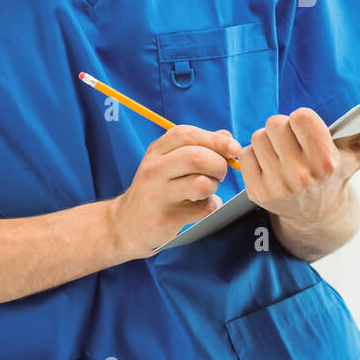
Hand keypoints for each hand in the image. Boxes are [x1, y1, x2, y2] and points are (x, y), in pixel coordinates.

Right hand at [110, 125, 239, 258]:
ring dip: (214, 186)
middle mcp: (154, 170)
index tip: (233, 148)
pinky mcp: (166, 218)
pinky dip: (210, 206)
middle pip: (197, 157)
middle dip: (219, 164)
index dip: (215, 139)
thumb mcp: (168, 162)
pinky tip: (199, 207)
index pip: (187, 135)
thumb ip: (197, 146)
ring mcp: (157, 195)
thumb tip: (227, 137)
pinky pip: (203, 208)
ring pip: (201, 183)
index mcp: (156, 151)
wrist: (126, 224)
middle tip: (219, 173)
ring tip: (206, 190)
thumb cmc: (155, 189)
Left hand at [240, 96, 359, 224]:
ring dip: (269, 141)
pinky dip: (255, 156)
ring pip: (258, 137)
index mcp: (326, 162)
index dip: (303, 119)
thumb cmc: (339, 174)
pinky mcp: (257, 194)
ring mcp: (277, 187)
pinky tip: (271, 165)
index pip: (300, 117)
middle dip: (284, 127)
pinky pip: (244, 155)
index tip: (308, 129)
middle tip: (294, 140)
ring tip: (283, 153)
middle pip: (275, 123)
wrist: (319, 215)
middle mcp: (300, 177)